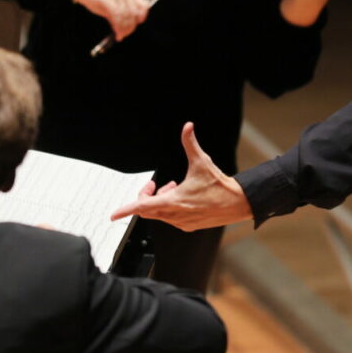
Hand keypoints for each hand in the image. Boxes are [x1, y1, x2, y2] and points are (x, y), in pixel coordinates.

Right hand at [73, 0, 148, 40]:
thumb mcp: (113, 4)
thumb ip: (121, 13)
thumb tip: (127, 27)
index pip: (144, 5)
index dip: (142, 17)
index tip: (136, 25)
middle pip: (135, 13)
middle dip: (131, 27)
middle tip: (125, 34)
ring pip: (126, 16)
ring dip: (124, 29)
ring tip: (120, 35)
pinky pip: (117, 16)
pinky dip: (118, 27)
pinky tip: (116, 32)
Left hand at [110, 123, 251, 230]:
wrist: (238, 203)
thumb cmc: (219, 184)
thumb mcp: (202, 162)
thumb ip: (190, 143)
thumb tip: (188, 126)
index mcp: (174, 202)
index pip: (142, 207)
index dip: (126, 210)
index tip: (113, 215)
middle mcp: (175, 215)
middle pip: (147, 209)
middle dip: (146, 196)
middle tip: (153, 184)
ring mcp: (181, 223)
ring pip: (158, 214)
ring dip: (159, 200)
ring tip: (172, 187)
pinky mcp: (188, 226)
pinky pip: (169, 218)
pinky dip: (169, 207)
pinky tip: (181, 196)